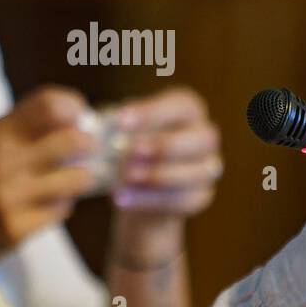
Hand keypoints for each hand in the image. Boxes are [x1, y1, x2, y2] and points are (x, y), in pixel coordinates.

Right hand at [0, 85, 96, 256]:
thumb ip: (22, 126)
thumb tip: (75, 114)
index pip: (50, 106)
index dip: (72, 106)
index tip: (77, 113)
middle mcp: (4, 164)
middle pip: (75, 141)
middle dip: (86, 143)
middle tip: (85, 146)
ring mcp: (12, 199)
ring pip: (78, 179)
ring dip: (77, 176)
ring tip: (65, 176)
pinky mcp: (17, 230)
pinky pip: (62, 210)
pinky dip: (58, 204)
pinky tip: (43, 201)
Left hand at [105, 87, 222, 268]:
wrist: (135, 187)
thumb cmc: (123, 146)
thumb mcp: (114, 130)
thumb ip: (110, 125)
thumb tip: (97, 125)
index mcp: (187, 108)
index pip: (181, 106)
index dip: (153, 113)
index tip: (121, 121)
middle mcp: (205, 135)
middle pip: (202, 138)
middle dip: (164, 145)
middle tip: (129, 151)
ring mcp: (209, 167)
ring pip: (197, 172)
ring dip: (158, 175)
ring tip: (124, 178)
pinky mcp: (201, 196)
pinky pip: (184, 200)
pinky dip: (151, 200)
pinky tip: (122, 199)